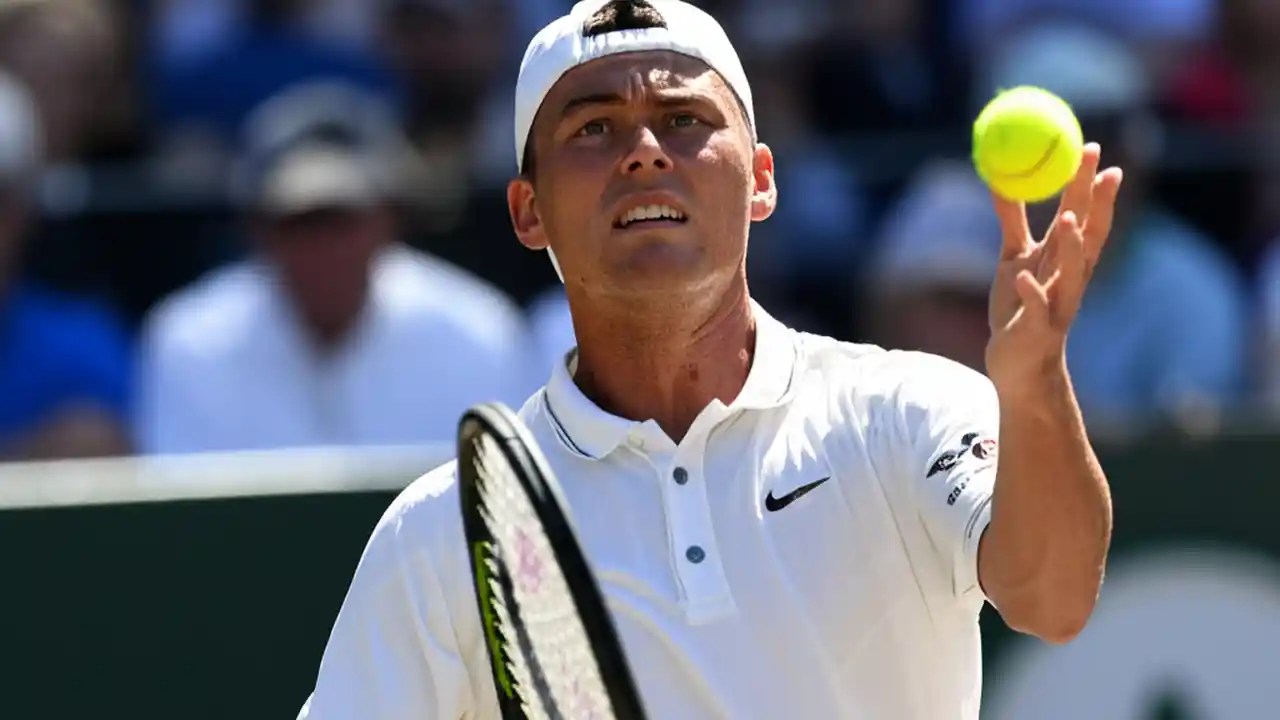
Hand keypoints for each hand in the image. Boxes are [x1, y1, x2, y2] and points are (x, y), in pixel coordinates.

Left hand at [985, 143, 1123, 390]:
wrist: (1017, 365)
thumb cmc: (1019, 308)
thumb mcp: (1014, 258)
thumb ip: (1013, 221)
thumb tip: (1003, 179)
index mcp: (1067, 261)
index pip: (1086, 216)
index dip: (1091, 185)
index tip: (1093, 149)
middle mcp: (1071, 280)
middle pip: (1087, 237)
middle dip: (1094, 203)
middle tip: (1101, 168)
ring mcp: (1058, 305)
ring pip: (1071, 273)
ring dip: (1071, 247)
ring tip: (1067, 219)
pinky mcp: (1037, 329)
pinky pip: (1036, 309)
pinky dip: (1031, 293)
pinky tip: (1022, 277)